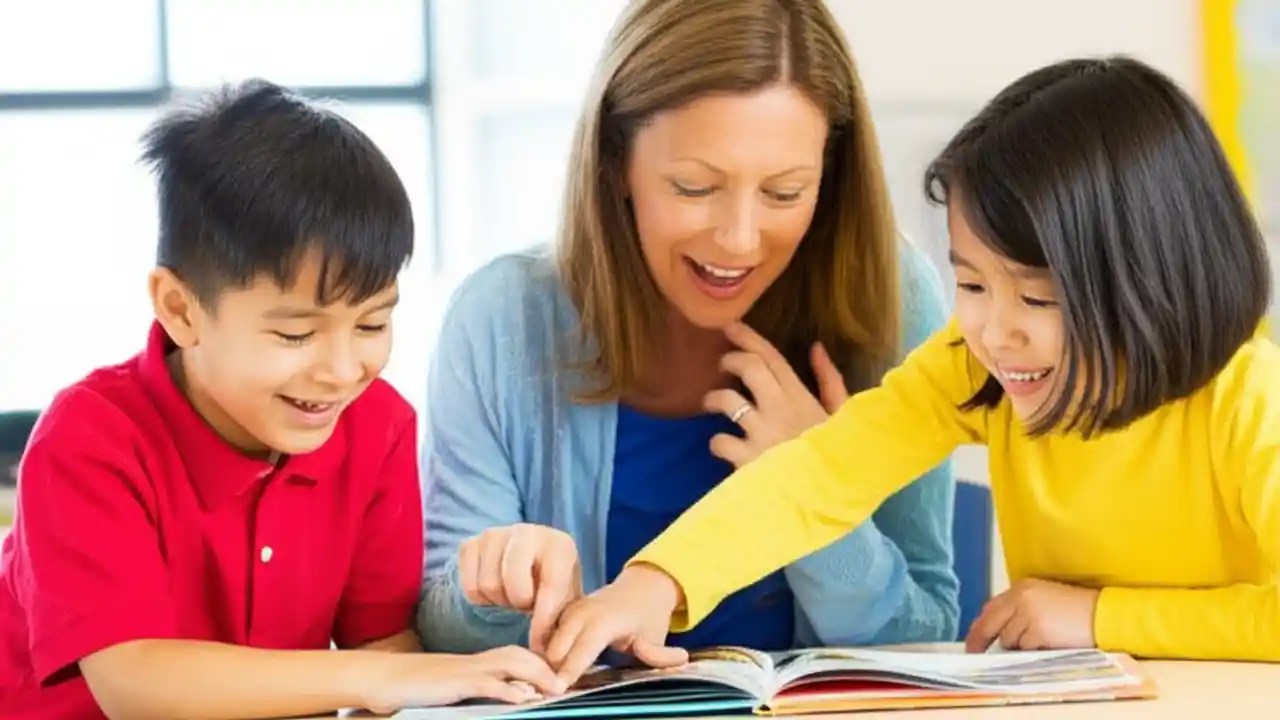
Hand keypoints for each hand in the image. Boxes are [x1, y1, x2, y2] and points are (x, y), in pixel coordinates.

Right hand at [362, 646, 565, 713]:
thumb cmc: (411, 687)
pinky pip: (486, 682)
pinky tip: (524, 697)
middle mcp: (474, 661)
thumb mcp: (449, 687)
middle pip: (518, 654)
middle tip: (567, 680)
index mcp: (474, 662)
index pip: (514, 655)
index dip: (538, 662)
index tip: (558, 674)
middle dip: (545, 665)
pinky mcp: (454, 682)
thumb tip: (504, 696)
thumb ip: (474, 688)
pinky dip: (508, 688)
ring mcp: (464, 669)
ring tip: (556, 687)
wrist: (380, 678)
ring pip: (509, 663)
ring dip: (536, 674)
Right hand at [459, 523, 582, 654]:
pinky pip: (468, 584)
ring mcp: (496, 534)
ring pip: (488, 585)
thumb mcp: (564, 601)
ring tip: (511, 595)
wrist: (529, 561)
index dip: (543, 620)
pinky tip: (496, 590)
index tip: (538, 643)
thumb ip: (557, 624)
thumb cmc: (550, 585)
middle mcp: (527, 532)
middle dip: (519, 602)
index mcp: (559, 545)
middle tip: (525, 604)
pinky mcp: (471, 542)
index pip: (551, 586)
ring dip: (499, 600)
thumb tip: (541, 654)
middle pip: (513, 582)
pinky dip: (479, 596)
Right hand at [544, 564, 689, 686]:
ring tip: (549, 682)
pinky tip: (551, 668)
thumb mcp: (656, 635)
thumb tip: (679, 659)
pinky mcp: (564, 612)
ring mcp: (569, 611)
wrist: (642, 586)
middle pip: (555, 650)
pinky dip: (547, 651)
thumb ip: (659, 652)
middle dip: (552, 671)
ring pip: (547, 643)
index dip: (568, 672)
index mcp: (601, 621)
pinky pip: (547, 635)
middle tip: (554, 692)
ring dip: (547, 662)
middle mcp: (580, 614)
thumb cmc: (648, 615)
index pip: (578, 651)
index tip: (559, 690)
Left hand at [704, 323, 848, 467]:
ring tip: (710, 403)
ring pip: (726, 400)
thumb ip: (829, 380)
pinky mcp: (747, 460)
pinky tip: (722, 445)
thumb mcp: (841, 416)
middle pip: (748, 368)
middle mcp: (780, 409)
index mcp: (801, 397)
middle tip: (722, 365)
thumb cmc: (835, 456)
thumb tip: (817, 347)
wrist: (828, 500)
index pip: (772, 357)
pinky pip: (719, 441)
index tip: (729, 327)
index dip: (748, 338)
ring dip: (713, 398)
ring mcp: (762, 433)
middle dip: (730, 360)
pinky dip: (716, 442)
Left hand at [964, 579, 1099, 651]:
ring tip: (1041, 640)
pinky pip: (1025, 649)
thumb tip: (997, 631)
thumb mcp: (1043, 600)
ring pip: (1009, 641)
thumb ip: (1019, 609)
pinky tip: (1048, 644)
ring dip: (1019, 646)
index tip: (971, 641)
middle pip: (990, 624)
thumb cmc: (1077, 610)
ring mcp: (1029, 614)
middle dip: (981, 641)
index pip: (990, 608)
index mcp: (1021, 587)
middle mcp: (1021, 597)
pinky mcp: (1038, 631)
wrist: (1104, 614)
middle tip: (976, 653)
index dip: (978, 627)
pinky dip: (1033, 651)